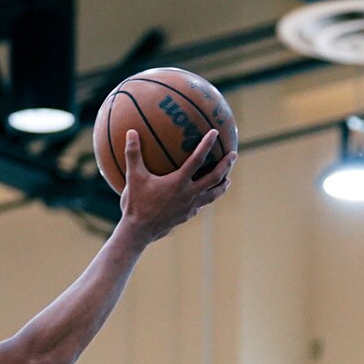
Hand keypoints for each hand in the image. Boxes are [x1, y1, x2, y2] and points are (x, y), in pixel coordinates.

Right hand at [119, 130, 234, 242]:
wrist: (138, 232)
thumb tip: (130, 131)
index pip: (197, 159)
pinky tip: (204, 196)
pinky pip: (201, 205)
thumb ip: (133, 154)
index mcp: (179, 182)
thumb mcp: (133, 177)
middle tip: (233, 154)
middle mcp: (189, 194)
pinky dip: (206, 198)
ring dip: (222, 185)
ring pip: (213, 195)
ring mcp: (190, 207)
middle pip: (214, 178)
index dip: (207, 144)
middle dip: (226, 165)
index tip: (215, 132)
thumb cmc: (135, 203)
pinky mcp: (187, 216)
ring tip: (228, 179)